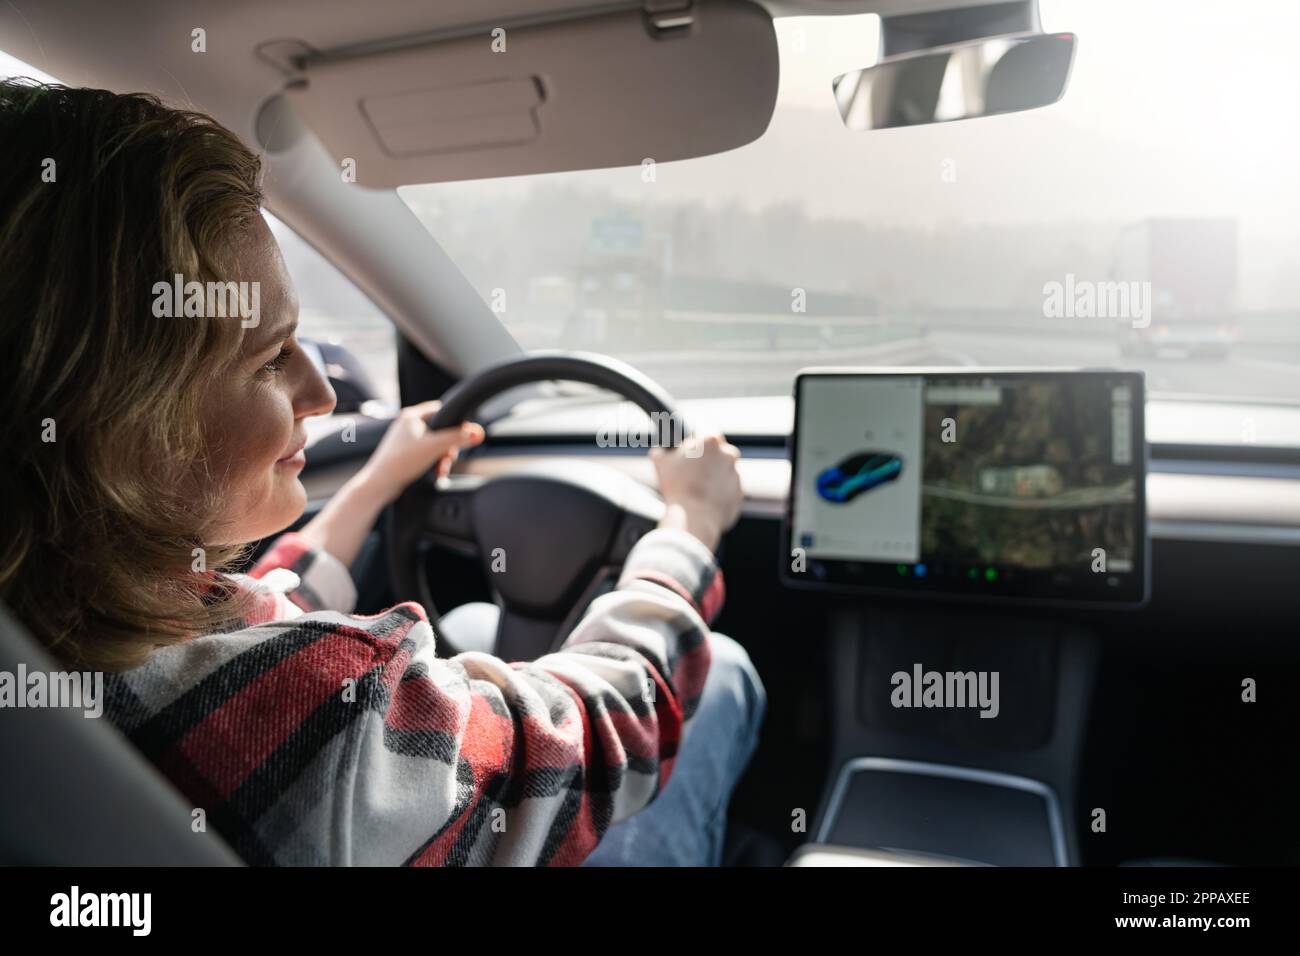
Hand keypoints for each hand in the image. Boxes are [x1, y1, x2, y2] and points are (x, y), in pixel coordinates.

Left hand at [357, 400, 484, 503]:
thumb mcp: (435, 447)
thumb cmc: (400, 462)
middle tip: (449, 457)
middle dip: (449, 446)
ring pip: (435, 444)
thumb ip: (458, 438)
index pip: (441, 410)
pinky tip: (436, 472)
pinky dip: (434, 462)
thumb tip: (477, 432)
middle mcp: (408, 425)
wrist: (380, 484)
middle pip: (441, 430)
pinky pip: (427, 454)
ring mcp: (406, 440)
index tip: (463, 434)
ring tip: (442, 468)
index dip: (455, 422)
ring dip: (443, 457)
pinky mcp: (406, 454)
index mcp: (411, 415)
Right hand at [651, 432, 742, 552]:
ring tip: (697, 490)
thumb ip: (660, 453)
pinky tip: (704, 501)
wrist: (693, 518)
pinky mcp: (739, 493)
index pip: (708, 434)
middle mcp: (728, 455)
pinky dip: (719, 494)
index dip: (698, 444)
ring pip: (725, 472)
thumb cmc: (677, 488)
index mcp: (710, 442)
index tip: (690, 454)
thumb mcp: (661, 464)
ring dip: (714, 478)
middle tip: (693, 473)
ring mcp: (736, 474)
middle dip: (709, 461)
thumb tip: (658, 453)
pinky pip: (729, 491)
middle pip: (720, 452)